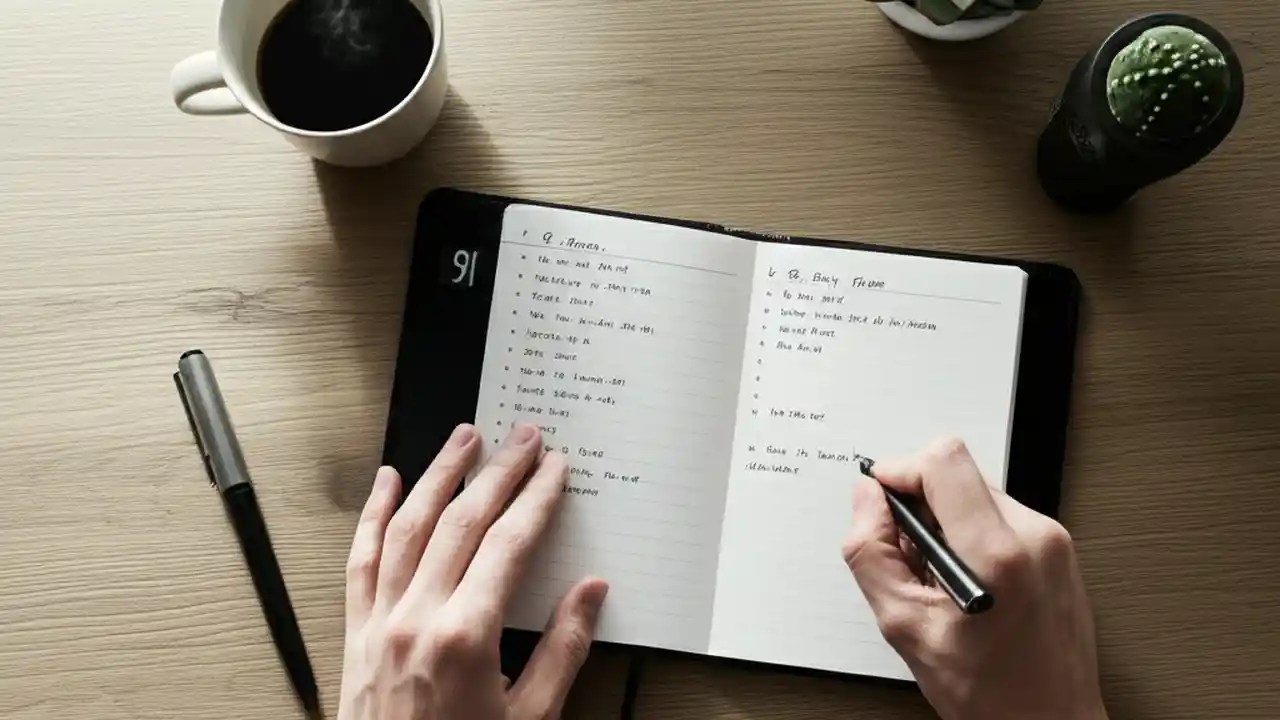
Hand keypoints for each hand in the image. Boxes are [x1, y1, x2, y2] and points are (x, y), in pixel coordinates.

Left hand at [338, 422, 607, 719]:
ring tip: (464, 438)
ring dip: (438, 475)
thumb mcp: (531, 718)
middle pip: (461, 522)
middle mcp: (416, 618)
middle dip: (497, 472)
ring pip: (408, 527)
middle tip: (524, 437)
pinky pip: (360, 560)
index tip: (554, 469)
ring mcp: (380, 621)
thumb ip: (563, 650)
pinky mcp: (355, 633)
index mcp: (465, 637)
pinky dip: (373, 515)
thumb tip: (592, 593)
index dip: (536, 499)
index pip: (508, 544)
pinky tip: (387, 483)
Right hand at [842, 437, 1106, 719]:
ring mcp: (1053, 540)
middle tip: (909, 554)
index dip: (900, 470)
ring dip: (945, 522)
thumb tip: (866, 500)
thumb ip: (872, 552)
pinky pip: (1000, 515)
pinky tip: (966, 580)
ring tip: (940, 577)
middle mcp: (1034, 536)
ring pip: (977, 492)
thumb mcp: (904, 625)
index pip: (943, 461)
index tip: (881, 495)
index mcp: (997, 554)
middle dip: (920, 503)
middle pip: (958, 473)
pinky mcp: (1058, 547)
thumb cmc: (989, 692)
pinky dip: (971, 534)